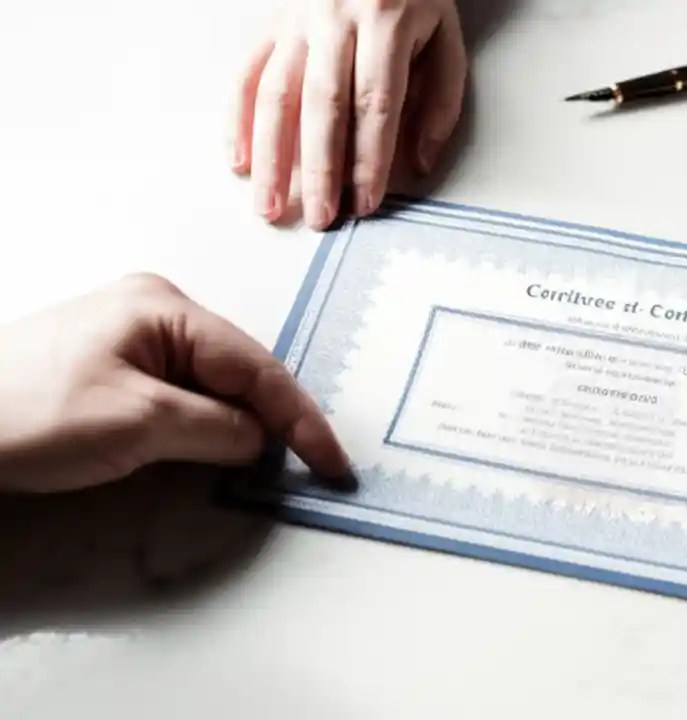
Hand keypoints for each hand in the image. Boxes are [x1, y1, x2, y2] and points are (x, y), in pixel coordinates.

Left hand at [0, 274, 348, 492]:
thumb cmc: (32, 415)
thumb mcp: (138, 425)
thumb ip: (217, 428)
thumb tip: (261, 439)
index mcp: (165, 308)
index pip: (257, 368)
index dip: (301, 419)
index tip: (332, 463)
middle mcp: (156, 309)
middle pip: (239, 370)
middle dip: (273, 418)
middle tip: (306, 466)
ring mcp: (133, 332)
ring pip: (213, 383)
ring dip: (237, 424)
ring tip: (263, 462)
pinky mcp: (114, 362)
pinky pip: (182, 390)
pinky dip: (204, 422)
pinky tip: (211, 446)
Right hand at [230, 0, 466, 229]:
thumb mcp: (447, 38)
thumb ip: (442, 100)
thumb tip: (418, 162)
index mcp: (386, 22)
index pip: (376, 103)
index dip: (369, 158)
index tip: (366, 202)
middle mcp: (335, 19)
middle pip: (323, 104)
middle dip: (320, 168)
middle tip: (320, 217)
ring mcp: (297, 20)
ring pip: (277, 93)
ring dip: (271, 155)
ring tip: (270, 205)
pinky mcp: (272, 23)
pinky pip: (248, 73)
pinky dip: (238, 119)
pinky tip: (239, 160)